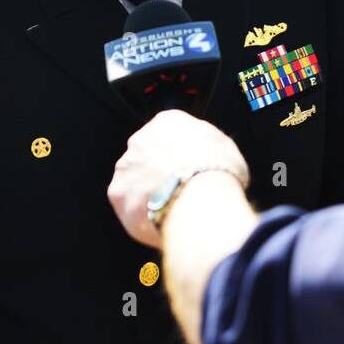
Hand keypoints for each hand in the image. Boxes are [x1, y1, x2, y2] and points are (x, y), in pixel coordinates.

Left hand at [108, 109, 249, 248]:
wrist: (200, 201)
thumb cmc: (217, 173)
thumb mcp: (226, 148)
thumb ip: (207, 146)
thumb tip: (208, 156)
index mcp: (168, 122)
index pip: (167, 134)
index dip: (178, 155)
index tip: (186, 169)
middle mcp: (141, 139)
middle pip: (147, 156)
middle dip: (159, 173)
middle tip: (178, 191)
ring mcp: (126, 165)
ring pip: (134, 180)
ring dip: (147, 193)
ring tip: (169, 210)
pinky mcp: (117, 192)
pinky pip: (127, 204)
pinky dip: (139, 214)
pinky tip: (158, 221)